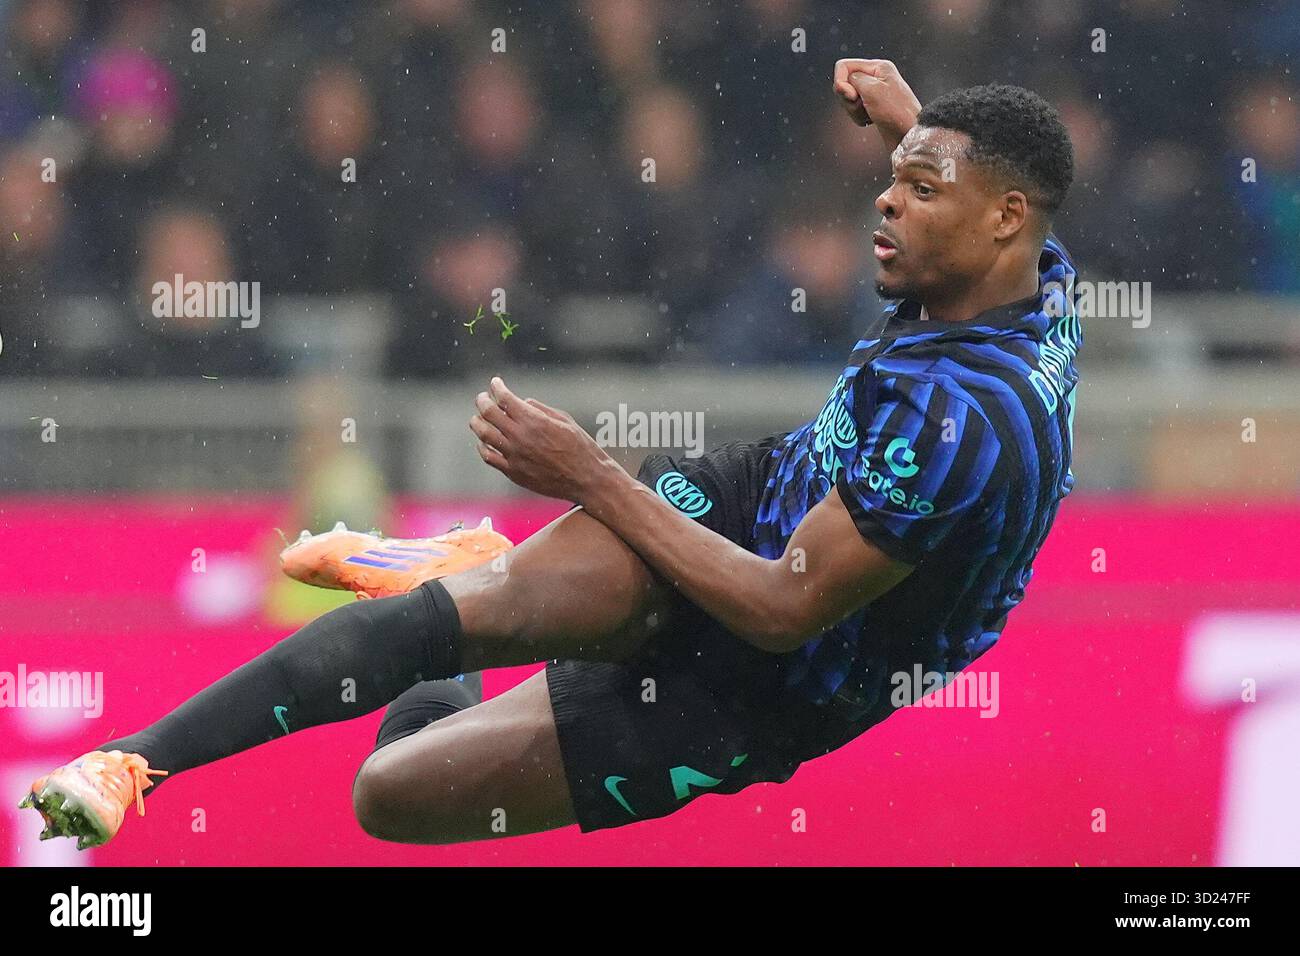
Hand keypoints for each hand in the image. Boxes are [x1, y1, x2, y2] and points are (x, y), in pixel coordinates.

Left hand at [469, 376, 619, 502]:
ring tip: (477, 418)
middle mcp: (520, 437)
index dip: (497, 387)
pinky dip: (483, 446)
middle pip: (488, 413)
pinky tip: (484, 442)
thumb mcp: (564, 420)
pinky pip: (489, 457)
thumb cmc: (580, 446)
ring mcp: (514, 456)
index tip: (495, 383)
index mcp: (534, 420)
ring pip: (483, 434)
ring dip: (477, 422)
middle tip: (483, 398)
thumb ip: (540, 409)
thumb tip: (522, 401)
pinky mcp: (513, 472)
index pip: (504, 398)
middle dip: (483, 401)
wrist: (586, 478)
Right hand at [833, 58, 921, 150]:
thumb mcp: (872, 90)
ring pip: (848, 98)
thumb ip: (853, 80)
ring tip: (868, 115)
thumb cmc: (896, 112)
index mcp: (878, 67)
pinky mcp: (873, 107)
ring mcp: (874, 92)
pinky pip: (855, 110)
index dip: (841, 82)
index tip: (853, 96)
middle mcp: (876, 77)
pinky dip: (858, 117)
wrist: (910, 134)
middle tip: (863, 107)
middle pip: (845, 83)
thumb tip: (842, 82)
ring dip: (853, 110)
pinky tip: (870, 121)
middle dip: (848, 99)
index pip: (844, 66)